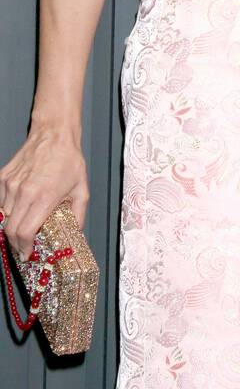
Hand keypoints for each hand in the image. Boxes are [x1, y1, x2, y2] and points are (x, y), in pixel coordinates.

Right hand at [0, 126, 88, 258]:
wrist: (54, 134)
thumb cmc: (69, 161)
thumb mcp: (82, 190)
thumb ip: (78, 216)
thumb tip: (74, 235)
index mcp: (43, 197)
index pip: (24, 233)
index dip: (24, 248)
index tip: (28, 254)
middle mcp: (23, 192)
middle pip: (9, 230)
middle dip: (16, 244)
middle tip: (24, 248)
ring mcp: (10, 184)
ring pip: (4, 217)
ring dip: (11, 227)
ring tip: (23, 228)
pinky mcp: (3, 178)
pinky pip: (0, 202)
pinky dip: (7, 211)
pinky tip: (19, 209)